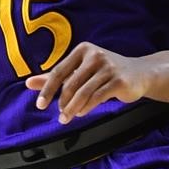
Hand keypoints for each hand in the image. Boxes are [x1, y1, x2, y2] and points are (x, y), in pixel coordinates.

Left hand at [27, 43, 155, 123]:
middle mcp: (95, 55)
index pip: (59, 71)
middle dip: (62, 102)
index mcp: (83, 50)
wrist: (140, 74)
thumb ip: (55, 77)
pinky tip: (81, 113)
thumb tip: (28, 83)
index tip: (40, 105)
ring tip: (66, 118)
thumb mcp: (80, 71)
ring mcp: (108, 67)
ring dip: (73, 108)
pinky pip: (97, 97)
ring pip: (83, 92)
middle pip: (70, 83)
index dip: (47, 89)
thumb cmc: (105, 72)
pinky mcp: (119, 80)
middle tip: (59, 116)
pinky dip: (86, 107)